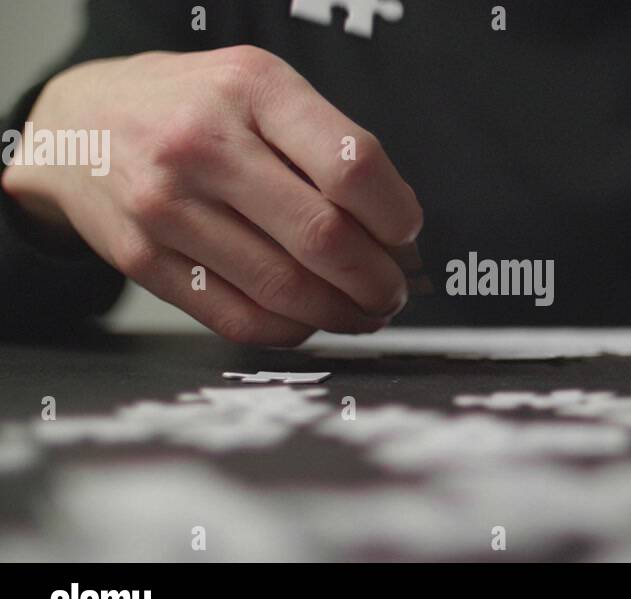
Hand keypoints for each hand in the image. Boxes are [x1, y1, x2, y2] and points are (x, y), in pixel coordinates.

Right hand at [1, 46, 421, 345]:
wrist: (77, 126)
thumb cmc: (190, 107)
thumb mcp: (259, 88)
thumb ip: (326, 146)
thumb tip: (397, 231)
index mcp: (251, 88)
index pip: (352, 166)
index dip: (396, 216)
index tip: (406, 233)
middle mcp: (203, 145)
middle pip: (324, 238)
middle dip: (378, 280)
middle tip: (395, 290)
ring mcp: (167, 207)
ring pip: (285, 290)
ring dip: (344, 313)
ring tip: (365, 311)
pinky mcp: (144, 259)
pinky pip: (239, 318)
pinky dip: (293, 329)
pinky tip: (312, 319)